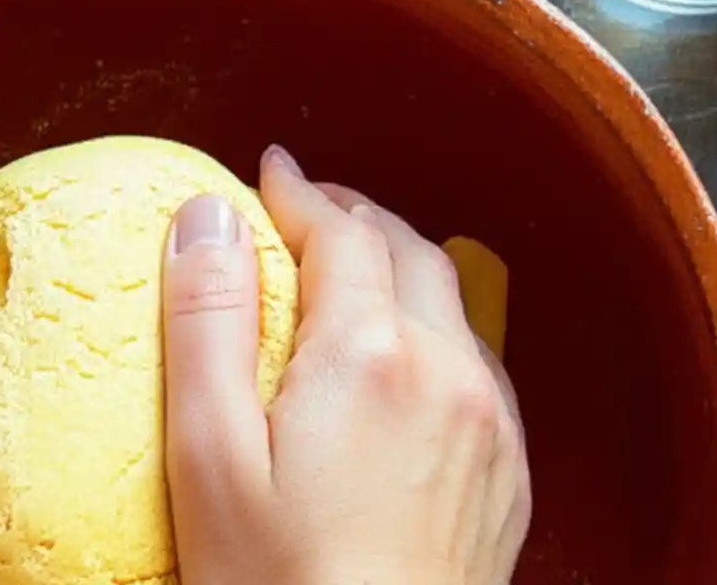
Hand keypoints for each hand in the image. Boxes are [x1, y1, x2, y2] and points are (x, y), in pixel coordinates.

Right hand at [162, 147, 530, 584]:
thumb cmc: (277, 584)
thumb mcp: (209, 455)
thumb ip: (208, 323)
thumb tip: (210, 216)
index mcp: (368, 355)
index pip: (341, 234)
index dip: (300, 193)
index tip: (269, 173)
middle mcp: (445, 371)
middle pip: (406, 251)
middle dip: (353, 218)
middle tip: (304, 213)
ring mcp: (490, 423)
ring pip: (450, 304)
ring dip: (399, 269)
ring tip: (350, 273)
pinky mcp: (508, 470)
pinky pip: (477, 364)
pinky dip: (435, 331)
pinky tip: (404, 359)